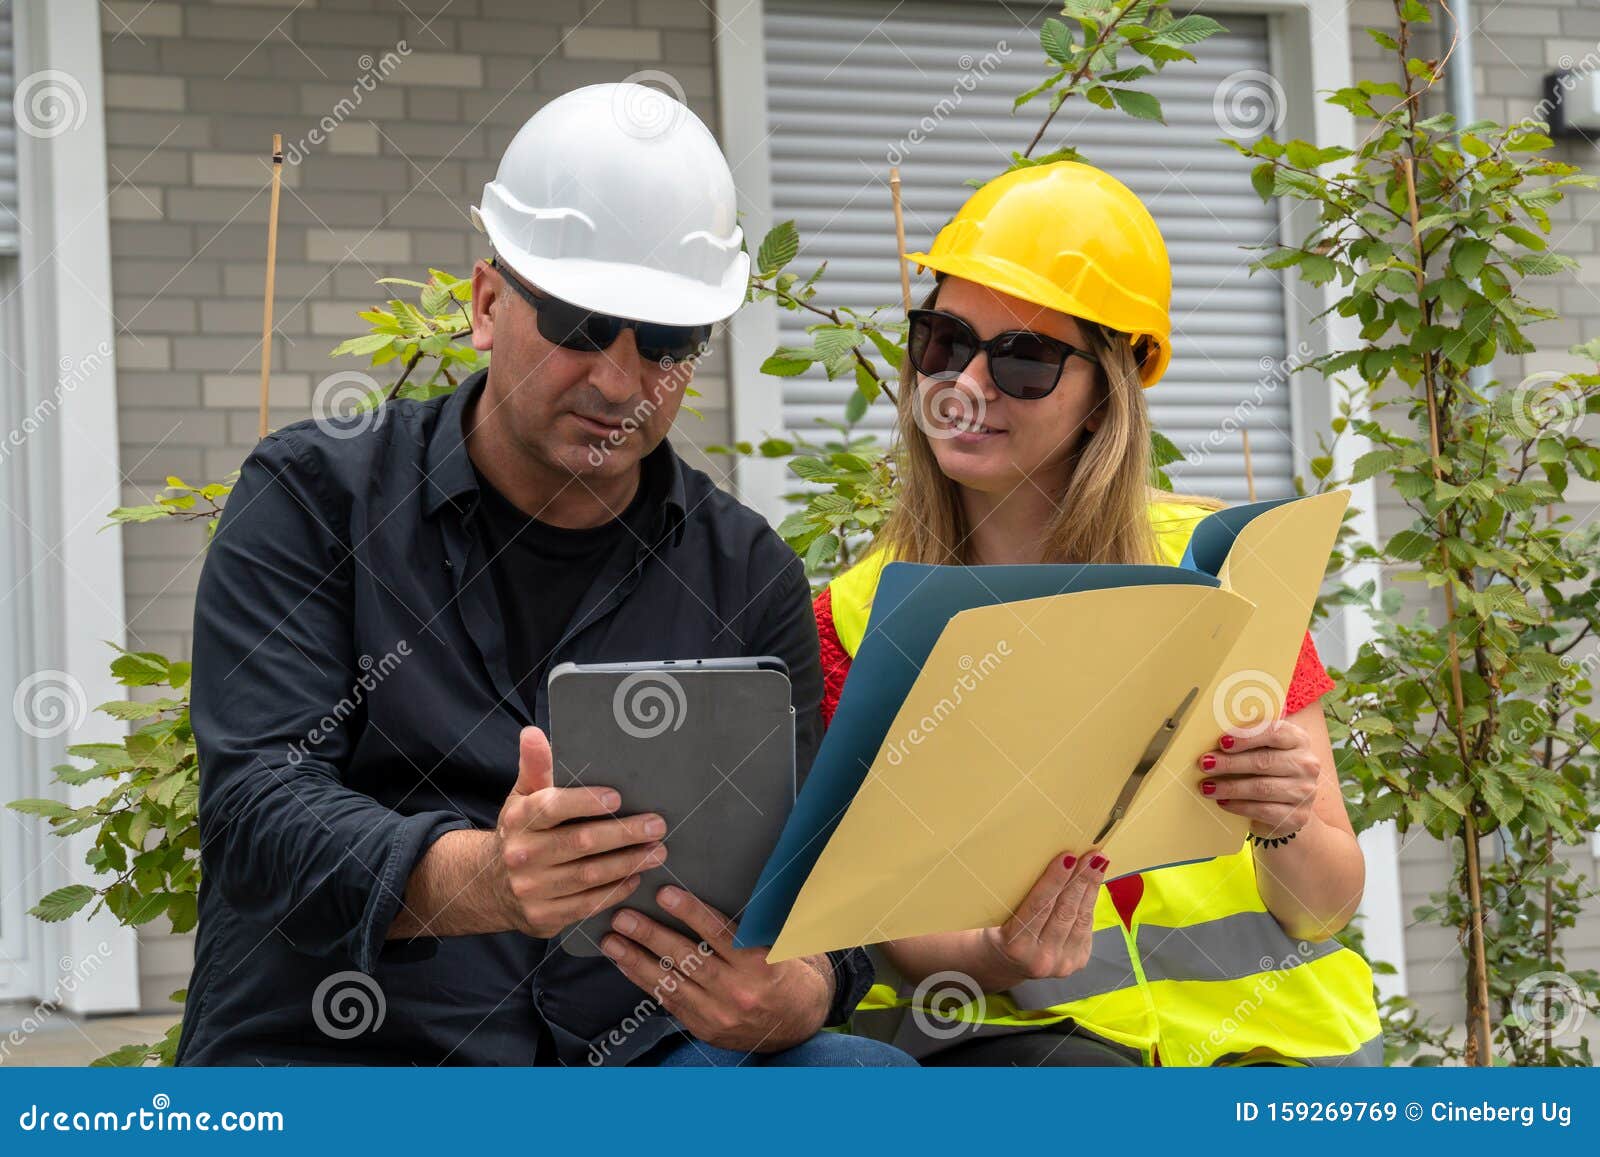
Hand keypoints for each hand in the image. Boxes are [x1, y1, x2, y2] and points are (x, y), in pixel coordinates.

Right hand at [493, 726, 668, 938]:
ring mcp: (530, 889)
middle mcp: (522, 854)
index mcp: (520, 819)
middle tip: (657, 826)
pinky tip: (635, 877)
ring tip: (657, 851)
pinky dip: (615, 890)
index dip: (586, 802)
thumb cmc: (522, 830)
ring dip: (628, 863)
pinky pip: (586, 904)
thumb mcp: (523, 796)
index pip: (553, 807)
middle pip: (579, 843)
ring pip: (588, 876)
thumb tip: (533, 733)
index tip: (618, 797)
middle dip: (623, 834)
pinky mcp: (542, 916)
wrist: (490, 884)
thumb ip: (535, 766)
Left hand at [600, 885, 831, 1053]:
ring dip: (637, 960)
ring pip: (671, 983)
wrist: (797, 1023)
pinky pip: (669, 1001)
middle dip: (651, 936)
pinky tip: (626, 965)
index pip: (720, 933)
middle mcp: (738, 990)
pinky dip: (644, 981)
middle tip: (623, 917)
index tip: (665, 894)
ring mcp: (719, 1014)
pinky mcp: (704, 1028)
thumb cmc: (783, 971)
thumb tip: (708, 892)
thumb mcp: (778, 944)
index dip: (691, 913)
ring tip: (613, 940)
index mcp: (760, 964)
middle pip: (687, 959)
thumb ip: (750, 925)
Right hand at [979, 851, 1107, 985]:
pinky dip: (1090, 901)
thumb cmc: (999, 930)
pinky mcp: (1077, 961)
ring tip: (1098, 862)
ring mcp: (1062, 963)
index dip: (1054, 881)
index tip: (1067, 857)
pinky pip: (1086, 926)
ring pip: (1080, 918)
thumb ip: (1015, 897)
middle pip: (1064, 911)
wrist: (1005, 964)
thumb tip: (1038, 861)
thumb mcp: (995, 917)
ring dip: (1091, 887)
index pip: (1039, 907)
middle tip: (1091, 855)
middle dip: (1080, 880)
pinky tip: (1093, 883)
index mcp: (1016, 946)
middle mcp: (1041, 958)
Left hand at [1199, 718, 1320, 838]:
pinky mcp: (1298, 816)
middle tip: (1205, 764)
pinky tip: (1223, 802)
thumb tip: (1210, 736)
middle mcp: (1306, 764)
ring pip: (1262, 788)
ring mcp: (1305, 792)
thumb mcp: (1261, 751)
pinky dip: (1239, 806)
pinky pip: (1264, 810)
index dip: (1247, 736)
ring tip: (1207, 787)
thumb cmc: (1267, 772)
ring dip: (1230, 787)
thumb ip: (1246, 741)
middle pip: (1264, 761)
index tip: (1222, 742)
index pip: (1275, 732)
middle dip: (1230, 763)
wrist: (1286, 810)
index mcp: (1298, 740)